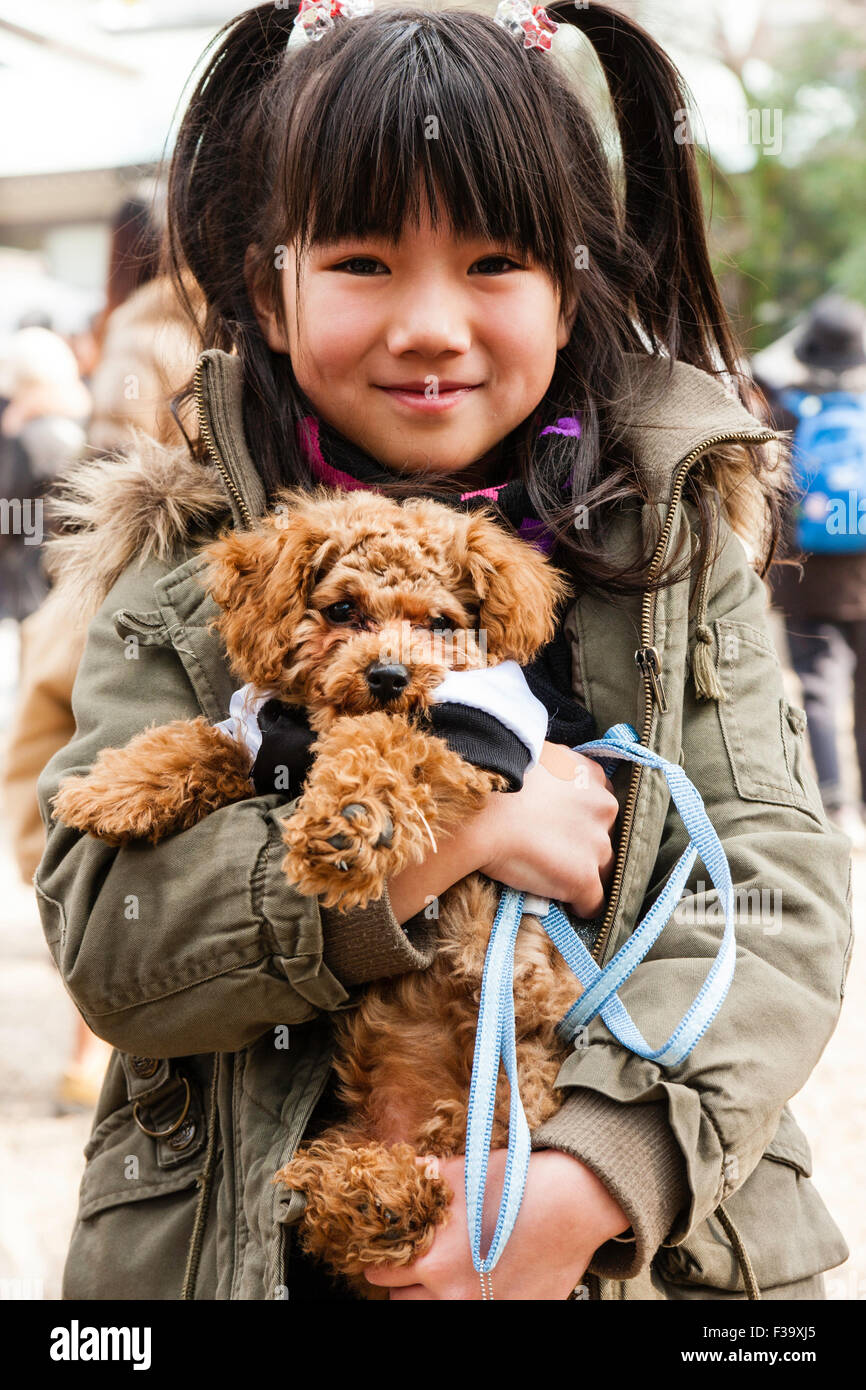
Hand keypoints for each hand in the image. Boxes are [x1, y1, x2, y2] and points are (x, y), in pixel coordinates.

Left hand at [363, 1148, 628, 1300]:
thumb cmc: (516, 1185)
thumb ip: (422, 1178)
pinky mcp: (512, 1313)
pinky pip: (480, 1312)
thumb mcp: (459, 1172)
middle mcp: (453, 1294)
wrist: (570, 1202)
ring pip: (432, 1312)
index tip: (388, 1251)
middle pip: (401, 1301)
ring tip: (447, 1274)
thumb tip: (400, 1172)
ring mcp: (485, 1309)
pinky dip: (474, 1299)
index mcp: (433, 1260)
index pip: (380, 1273)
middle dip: (406, 1280)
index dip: (382, 1258)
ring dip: (432, 1296)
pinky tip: (482, 1279)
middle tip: (419, 1262)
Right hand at [473, 743, 617, 917]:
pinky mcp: (584, 879)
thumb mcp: (532, 755)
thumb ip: (551, 768)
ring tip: (557, 880)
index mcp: (591, 776)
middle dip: (583, 845)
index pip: (598, 804)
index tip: (561, 827)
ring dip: (583, 873)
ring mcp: (596, 845)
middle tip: (554, 851)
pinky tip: (567, 905)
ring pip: (602, 868)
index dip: (579, 819)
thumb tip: (544, 778)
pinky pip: (594, 902)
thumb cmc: (494, 780)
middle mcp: (603, 809)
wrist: (480, 812)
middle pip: (603, 835)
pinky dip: (581, 906)